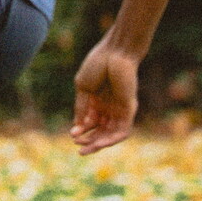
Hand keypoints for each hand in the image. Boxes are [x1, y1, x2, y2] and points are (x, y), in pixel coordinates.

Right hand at [70, 39, 138, 154]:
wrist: (115, 52)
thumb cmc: (98, 64)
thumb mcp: (83, 88)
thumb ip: (81, 107)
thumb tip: (77, 126)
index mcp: (98, 100)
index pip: (91, 122)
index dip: (81, 130)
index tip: (72, 134)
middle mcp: (110, 107)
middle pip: (101, 130)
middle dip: (89, 141)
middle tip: (78, 148)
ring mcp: (120, 108)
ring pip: (111, 133)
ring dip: (99, 144)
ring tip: (86, 148)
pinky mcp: (129, 109)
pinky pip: (123, 130)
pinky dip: (112, 139)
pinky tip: (100, 144)